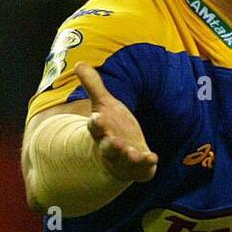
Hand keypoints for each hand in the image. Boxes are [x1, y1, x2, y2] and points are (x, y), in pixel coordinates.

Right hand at [76, 63, 158, 182]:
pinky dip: (147, 163)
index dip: (96, 124)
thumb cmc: (112, 127)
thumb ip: (93, 87)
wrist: (121, 155)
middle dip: (112, 145)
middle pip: (108, 147)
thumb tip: (79, 63)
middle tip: (115, 142)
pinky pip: (143, 167)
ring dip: (128, 156)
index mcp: (102, 131)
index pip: (96, 128)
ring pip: (124, 159)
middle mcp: (111, 147)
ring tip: (133, 154)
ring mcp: (125, 159)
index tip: (97, 118)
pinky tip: (153, 157)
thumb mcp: (104, 105)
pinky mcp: (139, 167)